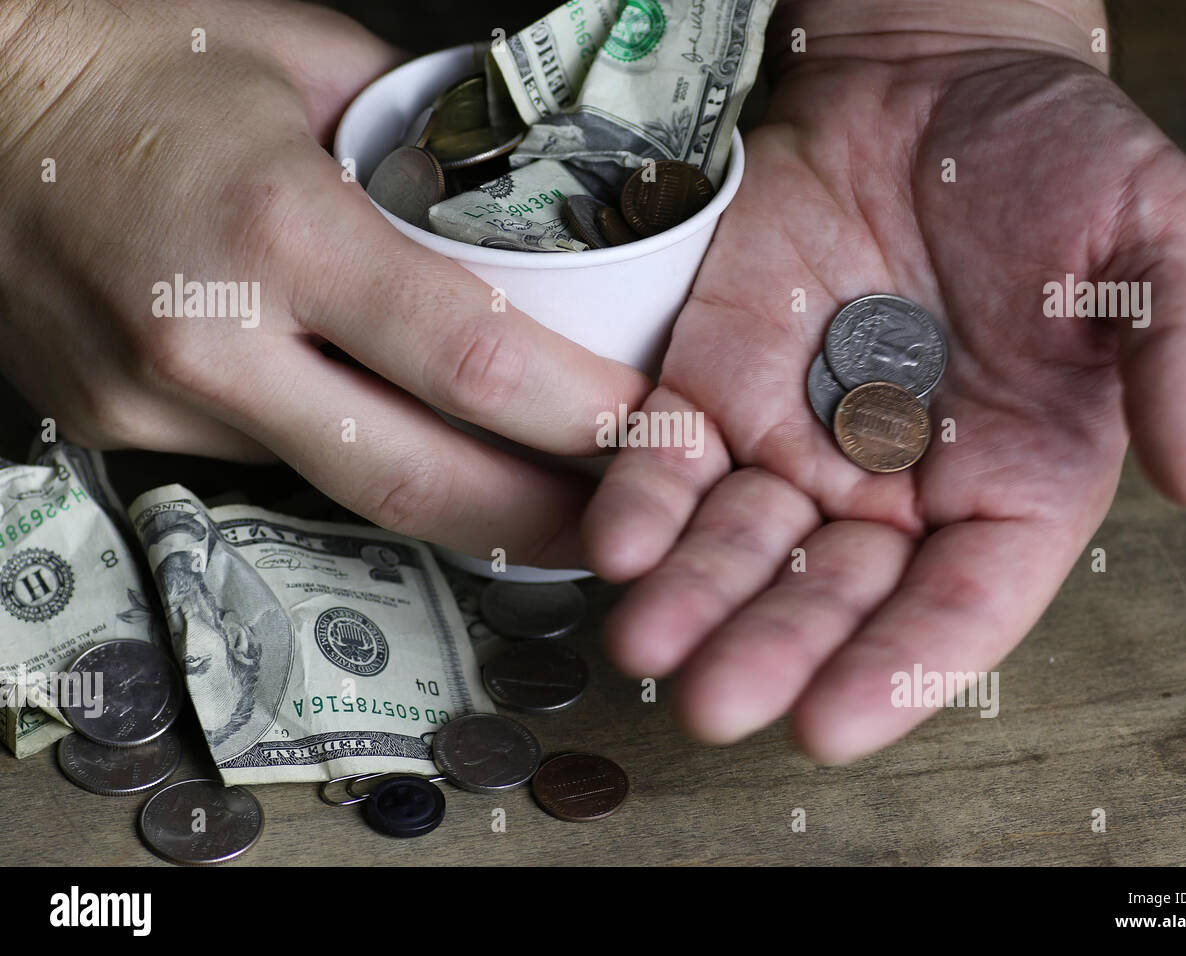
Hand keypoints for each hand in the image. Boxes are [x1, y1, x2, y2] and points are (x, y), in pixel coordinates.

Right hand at [0, 0, 646, 565]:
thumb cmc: (138, 60)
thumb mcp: (306, 61)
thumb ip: (429, 144)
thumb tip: (531, 209)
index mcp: (276, 227)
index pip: (470, 358)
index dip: (583, 415)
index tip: (656, 432)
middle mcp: (212, 337)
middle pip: (419, 480)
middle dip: (543, 519)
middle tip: (630, 525)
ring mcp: (158, 402)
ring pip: (350, 494)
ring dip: (466, 512)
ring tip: (552, 507)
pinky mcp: (126, 430)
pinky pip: (280, 469)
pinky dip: (367, 468)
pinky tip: (419, 454)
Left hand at [583, 18, 1185, 761]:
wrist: (935, 80)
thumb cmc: (1060, 159)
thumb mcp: (1162, 237)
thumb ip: (1183, 355)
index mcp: (1013, 484)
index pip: (960, 603)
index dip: (902, 668)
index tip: (837, 724)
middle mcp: (897, 484)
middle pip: (833, 594)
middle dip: (772, 651)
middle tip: (716, 706)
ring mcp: (797, 438)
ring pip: (737, 545)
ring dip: (690, 600)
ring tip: (645, 644)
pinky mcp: (716, 382)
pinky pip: (671, 459)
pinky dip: (641, 498)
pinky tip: (615, 542)